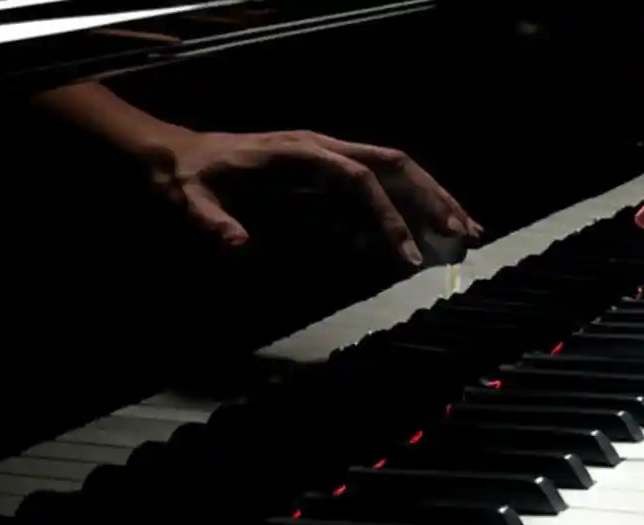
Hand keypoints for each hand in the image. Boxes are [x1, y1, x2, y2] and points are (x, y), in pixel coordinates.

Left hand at [145, 129, 480, 263]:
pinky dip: (407, 213)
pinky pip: (378, 192)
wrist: (176, 158)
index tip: (409, 255)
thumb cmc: (187, 178)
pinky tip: (423, 242)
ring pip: (397, 174)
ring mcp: (330, 161)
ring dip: (433, 201)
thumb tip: (238, 247)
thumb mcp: (191, 200)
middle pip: (396, 167)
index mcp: (300, 152)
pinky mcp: (328, 178)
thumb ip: (213, 223)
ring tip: (467, 233)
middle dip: (434, 200)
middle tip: (466, 235)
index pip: (360, 180)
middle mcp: (324, 150)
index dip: (388, 216)